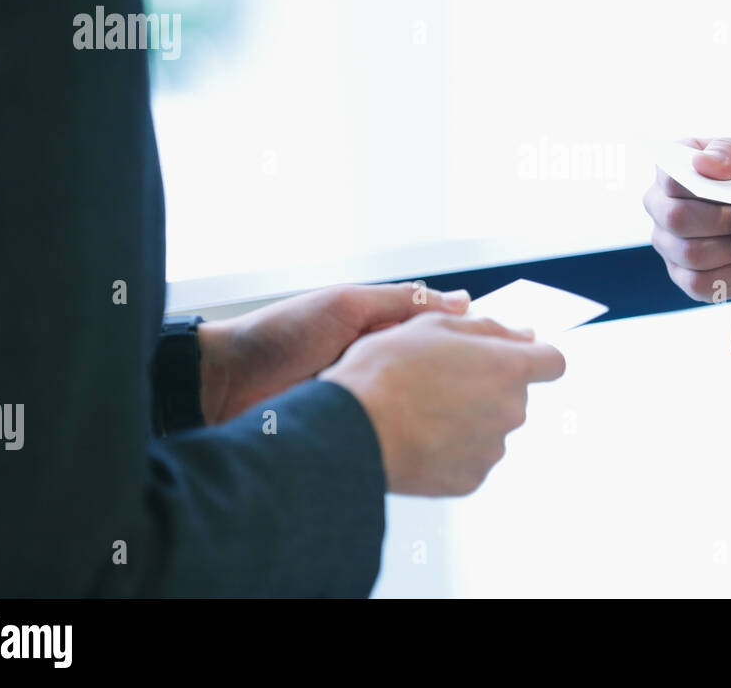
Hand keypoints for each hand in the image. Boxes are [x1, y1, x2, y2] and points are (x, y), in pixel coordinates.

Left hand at [196, 282, 469, 424]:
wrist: (223, 386)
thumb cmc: (277, 334)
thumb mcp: (345, 304)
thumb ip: (401, 301)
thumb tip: (461, 300)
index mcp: (379, 324)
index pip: (440, 328)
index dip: (471, 337)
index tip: (508, 344)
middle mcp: (379, 359)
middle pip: (436, 366)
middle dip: (462, 373)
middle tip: (496, 380)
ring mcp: (368, 394)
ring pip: (420, 399)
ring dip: (438, 402)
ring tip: (470, 404)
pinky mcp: (357, 426)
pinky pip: (394, 426)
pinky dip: (410, 427)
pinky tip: (433, 430)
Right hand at [320, 313, 566, 495]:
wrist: (353, 429)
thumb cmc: (387, 371)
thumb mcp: (433, 325)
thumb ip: (488, 328)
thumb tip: (524, 335)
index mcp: (508, 368)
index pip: (553, 362)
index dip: (535, 357)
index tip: (511, 357)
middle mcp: (510, 411)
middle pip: (515, 395)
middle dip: (489, 385)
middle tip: (441, 378)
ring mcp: (492, 450)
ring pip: (492, 427)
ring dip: (469, 417)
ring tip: (423, 410)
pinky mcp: (471, 480)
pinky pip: (471, 458)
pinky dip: (453, 449)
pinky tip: (421, 438)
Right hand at [643, 134, 730, 301]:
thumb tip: (701, 164)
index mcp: (671, 168)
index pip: (671, 178)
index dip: (709, 186)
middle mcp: (659, 205)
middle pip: (676, 218)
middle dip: (724, 219)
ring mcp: (667, 243)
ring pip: (690, 253)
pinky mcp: (682, 276)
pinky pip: (700, 283)